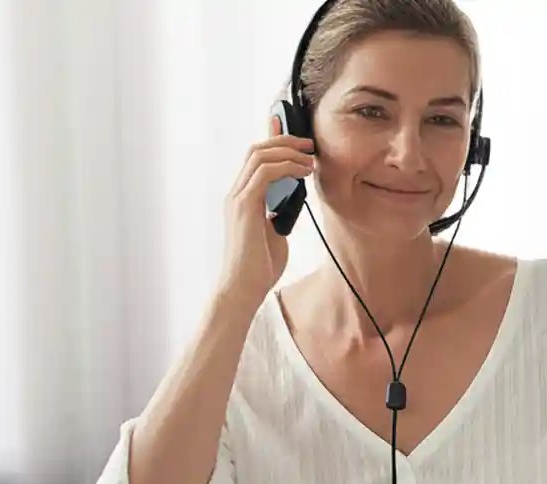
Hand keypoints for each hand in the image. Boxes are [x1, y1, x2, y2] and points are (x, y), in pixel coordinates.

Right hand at [216, 114, 314, 310]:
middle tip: (310, 146)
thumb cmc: (258, 267)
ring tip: (310, 159)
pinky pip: (264, 172)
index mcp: (241, 198)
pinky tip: (303, 174)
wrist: (243, 288)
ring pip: (259, 155)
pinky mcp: (244, 206)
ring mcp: (237, 198)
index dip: (273, 139)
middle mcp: (236, 193)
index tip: (294, 132)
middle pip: (257, 149)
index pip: (255, 158)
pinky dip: (286, 167)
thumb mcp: (275, 233)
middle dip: (285, 141)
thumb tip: (293, 198)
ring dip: (288, 151)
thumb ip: (279, 212)